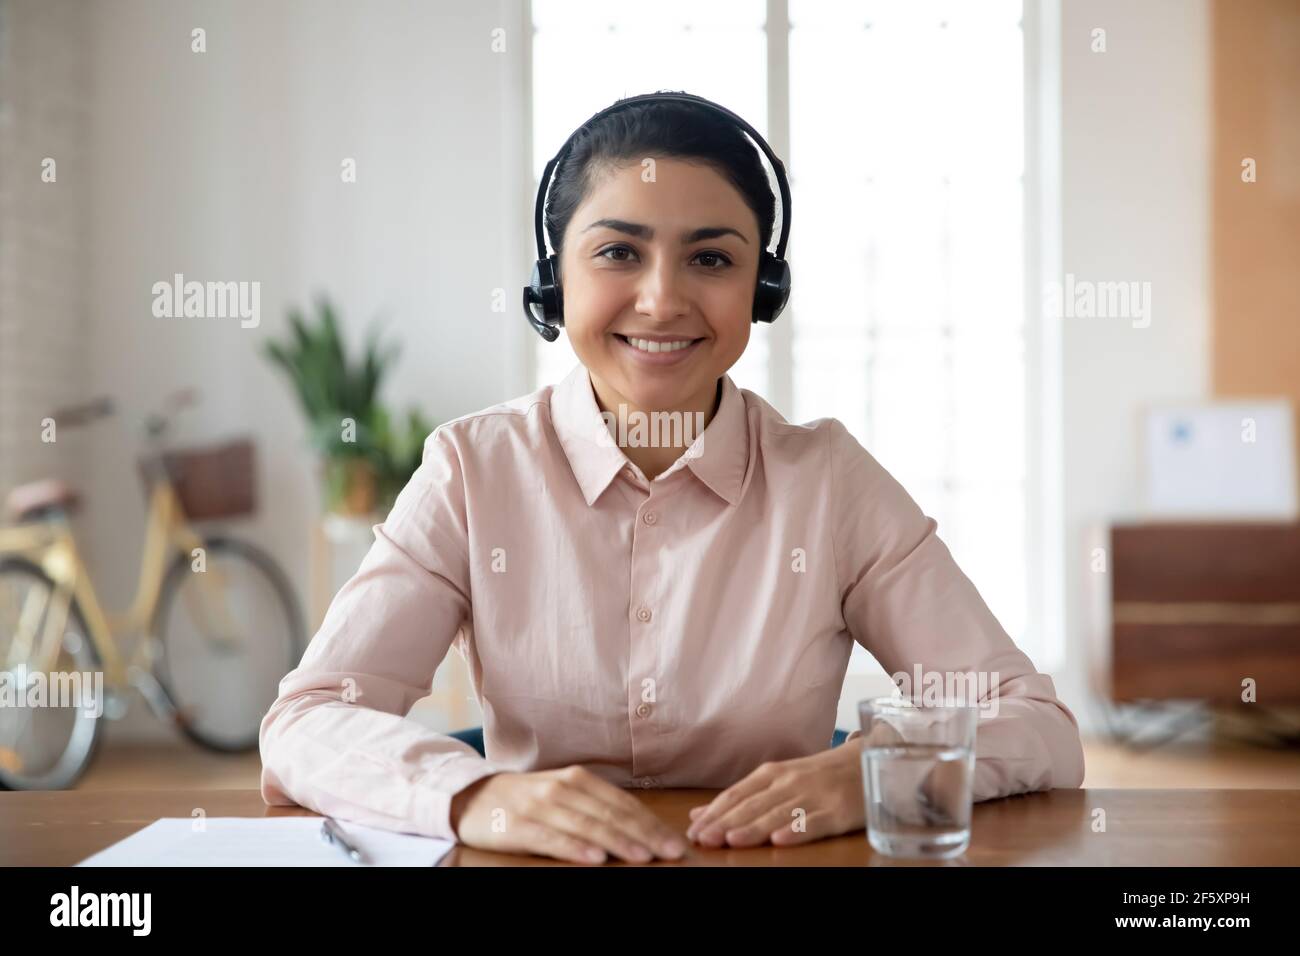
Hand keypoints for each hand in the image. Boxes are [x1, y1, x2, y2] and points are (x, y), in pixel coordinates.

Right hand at [449, 765, 688, 863]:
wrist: (472, 796)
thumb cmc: (526, 799)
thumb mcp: (563, 795)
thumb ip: (595, 807)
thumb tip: (639, 828)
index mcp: (578, 779)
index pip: (623, 804)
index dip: (651, 823)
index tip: (674, 841)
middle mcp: (563, 788)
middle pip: (611, 815)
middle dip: (645, 835)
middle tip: (671, 852)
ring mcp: (541, 806)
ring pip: (588, 826)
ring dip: (618, 842)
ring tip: (643, 857)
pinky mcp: (520, 825)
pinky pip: (553, 839)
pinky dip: (576, 848)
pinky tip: (596, 858)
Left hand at [685, 745, 865, 848]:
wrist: (866, 762)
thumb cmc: (818, 775)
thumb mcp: (778, 780)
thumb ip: (741, 797)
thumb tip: (699, 813)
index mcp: (773, 774)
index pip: (737, 794)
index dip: (715, 812)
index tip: (694, 830)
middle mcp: (790, 782)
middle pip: (754, 805)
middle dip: (726, 822)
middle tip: (704, 839)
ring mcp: (815, 796)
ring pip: (779, 814)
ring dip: (754, 827)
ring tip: (732, 840)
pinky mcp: (838, 811)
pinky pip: (815, 822)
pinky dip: (797, 831)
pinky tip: (780, 840)